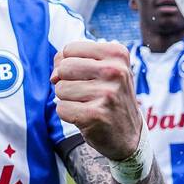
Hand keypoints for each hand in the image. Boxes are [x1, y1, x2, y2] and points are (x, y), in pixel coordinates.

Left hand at [52, 40, 142, 161]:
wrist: (129, 134)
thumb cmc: (110, 96)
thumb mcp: (102, 69)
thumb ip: (72, 61)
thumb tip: (54, 76)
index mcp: (117, 54)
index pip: (69, 49)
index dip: (70, 64)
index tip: (86, 76)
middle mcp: (115, 71)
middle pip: (64, 68)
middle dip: (67, 81)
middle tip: (87, 92)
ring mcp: (106, 94)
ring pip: (60, 88)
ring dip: (68, 99)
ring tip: (88, 104)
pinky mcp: (95, 115)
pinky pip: (61, 108)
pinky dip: (68, 114)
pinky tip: (86, 116)